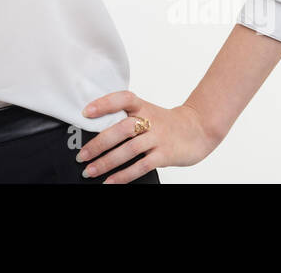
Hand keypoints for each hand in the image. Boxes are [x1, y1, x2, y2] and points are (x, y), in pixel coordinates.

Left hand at [75, 91, 221, 182]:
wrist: (198, 129)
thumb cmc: (166, 122)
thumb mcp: (148, 112)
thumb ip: (126, 117)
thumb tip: (96, 131)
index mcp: (142, 106)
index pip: (122, 99)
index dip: (103, 104)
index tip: (86, 113)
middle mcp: (149, 120)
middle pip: (121, 129)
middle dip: (98, 144)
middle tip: (82, 155)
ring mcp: (158, 138)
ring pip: (128, 150)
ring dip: (106, 162)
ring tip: (90, 171)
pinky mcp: (164, 155)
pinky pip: (141, 166)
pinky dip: (124, 175)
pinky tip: (111, 182)